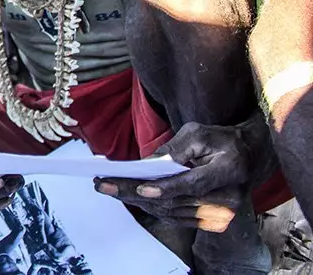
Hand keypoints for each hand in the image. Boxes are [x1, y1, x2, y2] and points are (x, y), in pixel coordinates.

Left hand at [94, 122, 250, 232]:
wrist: (250, 156)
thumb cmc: (220, 140)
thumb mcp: (198, 133)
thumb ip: (173, 149)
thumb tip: (145, 165)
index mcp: (228, 170)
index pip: (192, 184)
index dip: (165, 188)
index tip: (140, 188)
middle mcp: (227, 197)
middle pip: (175, 201)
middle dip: (135, 193)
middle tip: (104, 185)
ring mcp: (221, 213)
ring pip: (172, 211)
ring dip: (139, 202)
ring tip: (110, 189)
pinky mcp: (213, 220)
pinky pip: (177, 217)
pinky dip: (152, 207)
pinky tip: (130, 196)